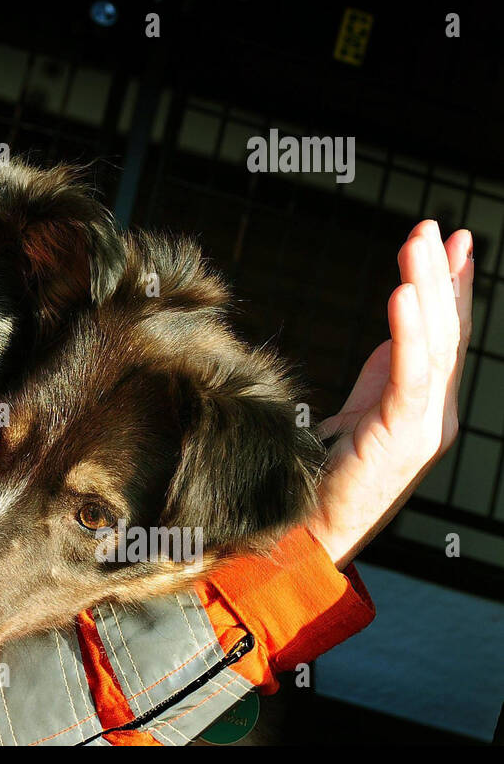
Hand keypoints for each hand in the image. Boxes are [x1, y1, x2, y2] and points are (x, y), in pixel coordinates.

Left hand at [311, 221, 473, 567]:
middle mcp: (434, 414)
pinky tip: (405, 295)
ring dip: (429, 289)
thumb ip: (383, 368)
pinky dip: (409, 333)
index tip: (455, 238)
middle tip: (437, 226)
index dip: (452, 285)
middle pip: (446, 331)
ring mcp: (424, 428)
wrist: (309, 537)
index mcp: (423, 405)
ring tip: (422, 244)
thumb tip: (398, 320)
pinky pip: (410, 376)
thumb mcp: (361, 408)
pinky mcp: (402, 439)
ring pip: (435, 345)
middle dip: (444, 274)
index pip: (444, 334)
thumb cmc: (325, 478)